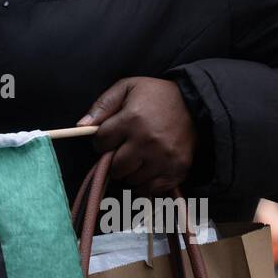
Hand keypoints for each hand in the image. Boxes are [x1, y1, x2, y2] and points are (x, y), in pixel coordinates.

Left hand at [78, 77, 195, 195]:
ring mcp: (163, 158)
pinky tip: (147, 169)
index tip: (110, 137)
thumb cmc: (156, 95)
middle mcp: (147, 142)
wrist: (196, 104)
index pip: (101, 142)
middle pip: (116, 166)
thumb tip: (81, 126)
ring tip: (136, 158)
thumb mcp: (127, 87)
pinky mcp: (177, 170)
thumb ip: (102, 105)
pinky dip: (144, 183)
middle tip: (123, 150)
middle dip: (114, 159)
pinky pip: (150, 189)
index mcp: (132, 120)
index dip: (101, 141)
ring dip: (129, 172)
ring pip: (131, 180)